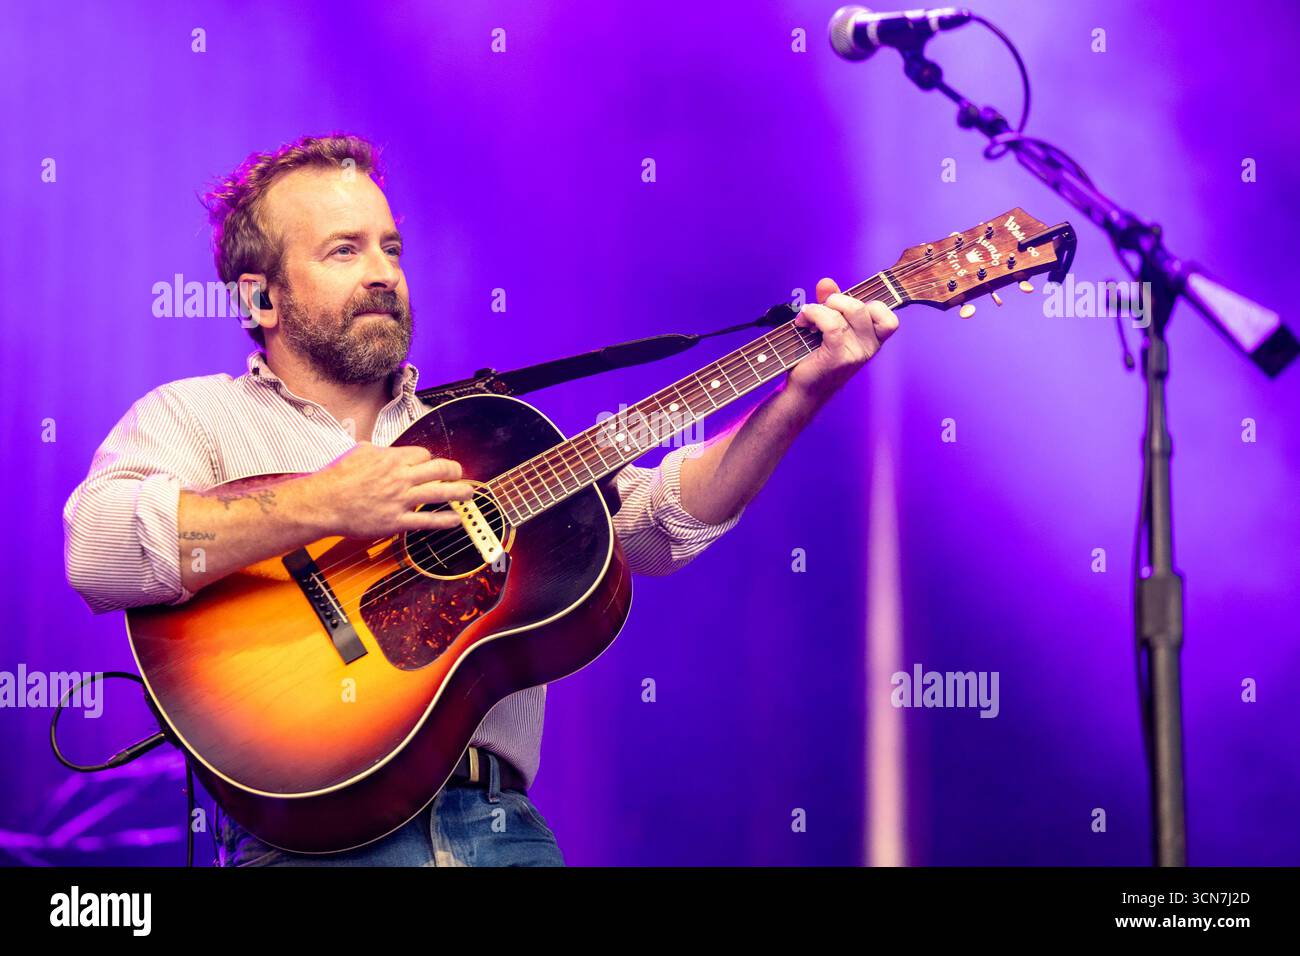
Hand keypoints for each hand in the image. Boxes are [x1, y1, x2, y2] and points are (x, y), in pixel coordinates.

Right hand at [307, 442, 472, 538]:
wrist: (325, 503)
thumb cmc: (337, 478)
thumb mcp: (358, 451)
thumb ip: (376, 449)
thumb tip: (380, 448)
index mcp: (392, 459)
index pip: (424, 455)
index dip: (430, 460)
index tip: (430, 465)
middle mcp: (401, 478)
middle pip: (440, 469)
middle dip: (454, 471)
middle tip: (459, 474)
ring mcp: (401, 500)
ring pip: (440, 493)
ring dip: (459, 492)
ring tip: (469, 494)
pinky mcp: (397, 521)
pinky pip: (427, 520)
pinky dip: (445, 520)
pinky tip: (456, 520)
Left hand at [786, 277, 898, 403]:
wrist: (804, 390)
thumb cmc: (816, 357)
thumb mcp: (827, 326)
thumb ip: (830, 303)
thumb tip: (826, 282)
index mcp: (872, 341)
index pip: (889, 320)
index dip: (871, 306)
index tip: (846, 307)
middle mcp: (868, 348)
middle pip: (863, 308)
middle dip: (837, 300)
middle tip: (819, 309)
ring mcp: (855, 353)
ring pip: (848, 313)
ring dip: (822, 308)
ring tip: (807, 316)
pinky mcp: (838, 357)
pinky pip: (832, 325)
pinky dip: (815, 314)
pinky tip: (803, 320)